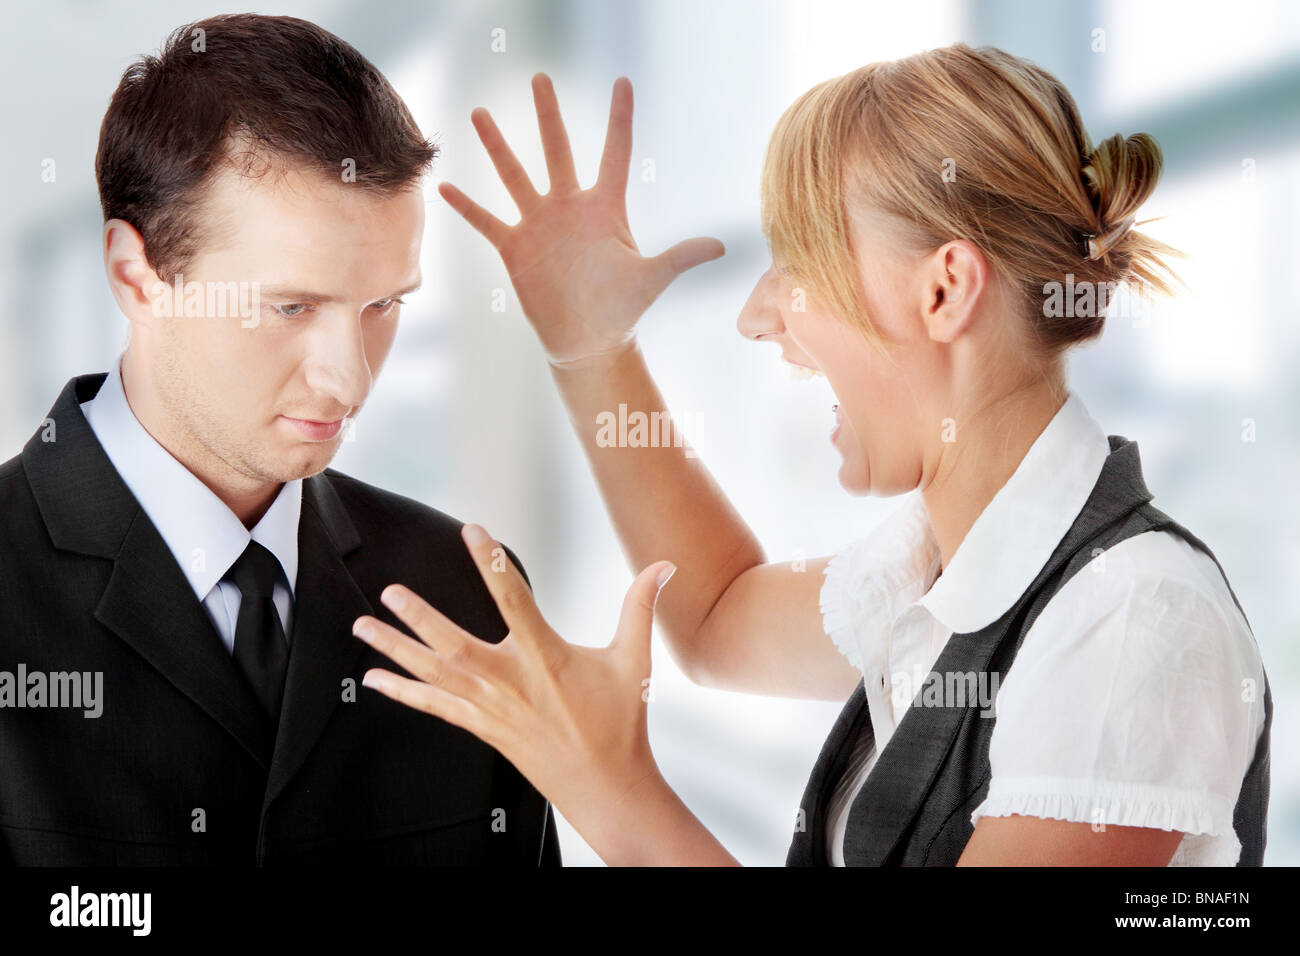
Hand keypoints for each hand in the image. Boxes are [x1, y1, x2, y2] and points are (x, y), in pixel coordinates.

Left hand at [352, 522, 676, 854]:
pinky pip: (433, 707)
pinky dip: (401, 692)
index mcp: (545, 657)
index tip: (472, 530)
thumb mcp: (634, 661)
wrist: (605, 785)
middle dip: (419, 617)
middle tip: (390, 591)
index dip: (492, 561)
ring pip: (432, 674)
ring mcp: (490, 707)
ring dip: (394, 649)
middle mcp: (509, 681)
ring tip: (362, 626)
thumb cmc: (619, 722)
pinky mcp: (481, 727)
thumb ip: (640, 608)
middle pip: (453, 643)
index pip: (514, 597)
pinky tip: (374, 679)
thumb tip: (664, 566)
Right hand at [439, 73, 725, 366]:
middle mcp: (570, 208)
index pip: (615, 153)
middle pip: (558, 150)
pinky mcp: (515, 248)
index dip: (620, 118)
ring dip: (497, 147)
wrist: (589, 341)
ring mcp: (540, 225)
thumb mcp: (652, 278)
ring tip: (480, 113)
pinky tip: (445, 186)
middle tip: (541, 77)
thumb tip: (723, 245)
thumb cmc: (623, 309)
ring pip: (515, 176)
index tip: (622, 82)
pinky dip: (467, 206)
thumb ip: (681, 256)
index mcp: (605, 208)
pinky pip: (487, 221)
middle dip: (550, 115)